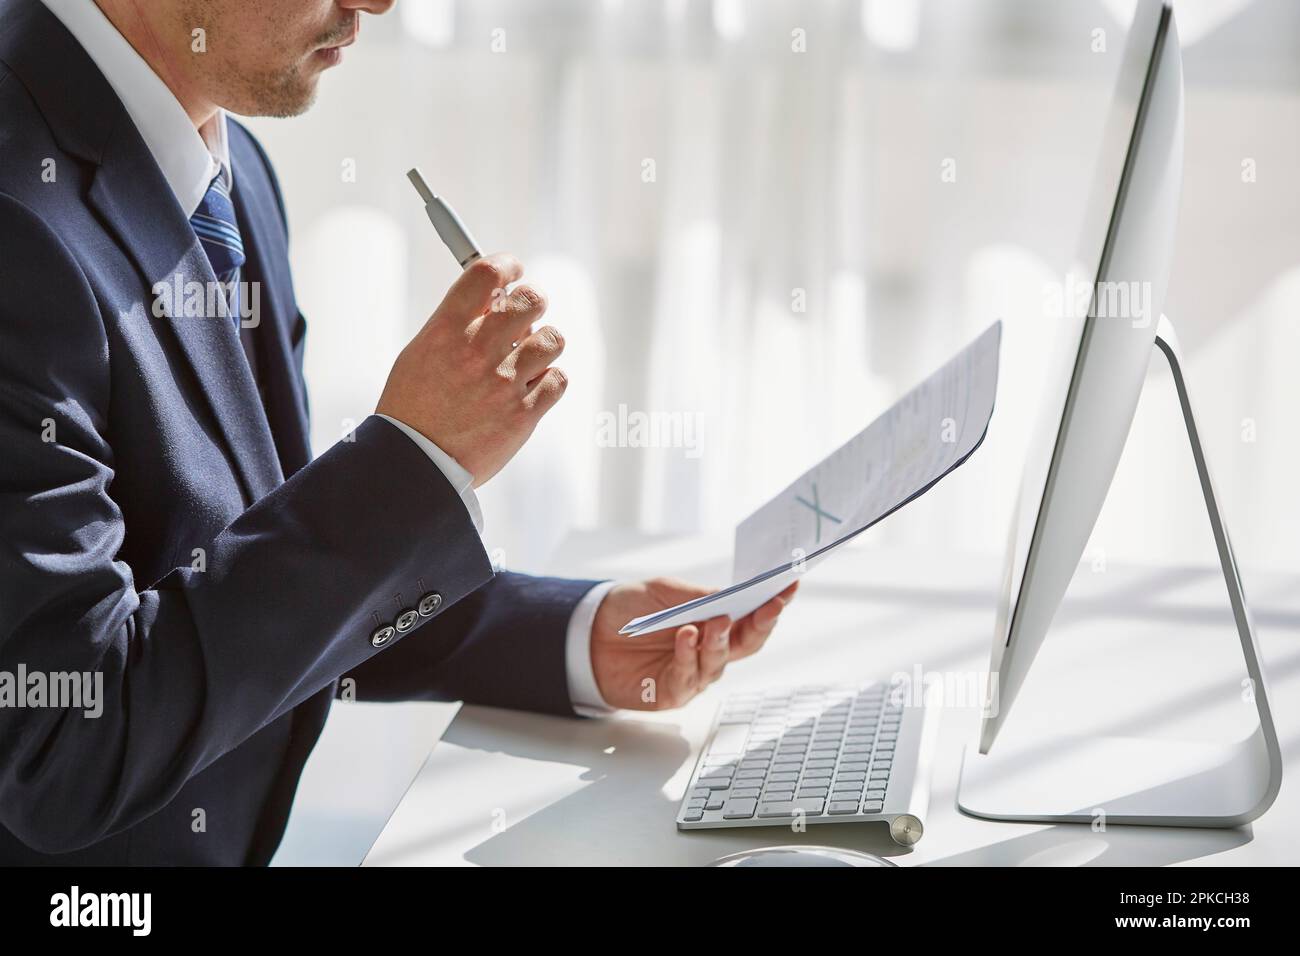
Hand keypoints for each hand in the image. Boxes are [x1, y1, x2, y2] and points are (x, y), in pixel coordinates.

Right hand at [376, 253, 566, 485]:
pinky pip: (559, 379)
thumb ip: (457, 321)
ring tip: (524, 361)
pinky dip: (550, 381)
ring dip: (542, 346)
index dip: (507, 265)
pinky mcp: (524, 413)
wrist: (415, 463)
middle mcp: (478, 351)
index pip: (487, 273)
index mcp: (446, 330)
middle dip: (532, 303)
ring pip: (552, 339)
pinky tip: (531, 388)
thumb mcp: (422, 352)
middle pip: (531, 299)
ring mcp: (504, 383)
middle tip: (525, 317)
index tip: (513, 271)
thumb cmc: (416, 406)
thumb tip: (496, 295)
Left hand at [589, 577, 797, 710]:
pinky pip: (688, 676)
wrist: (588, 634)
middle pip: (747, 642)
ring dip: (720, 640)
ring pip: (720, 661)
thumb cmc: (630, 609)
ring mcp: (694, 673)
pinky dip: (689, 655)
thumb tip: (731, 598)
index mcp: (715, 621)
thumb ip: (698, 597)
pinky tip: (685, 636)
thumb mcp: (665, 591)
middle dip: (762, 624)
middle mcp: (711, 650)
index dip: (772, 603)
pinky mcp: (673, 692)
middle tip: (769, 606)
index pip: (751, 616)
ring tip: (715, 621)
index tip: (789, 586)